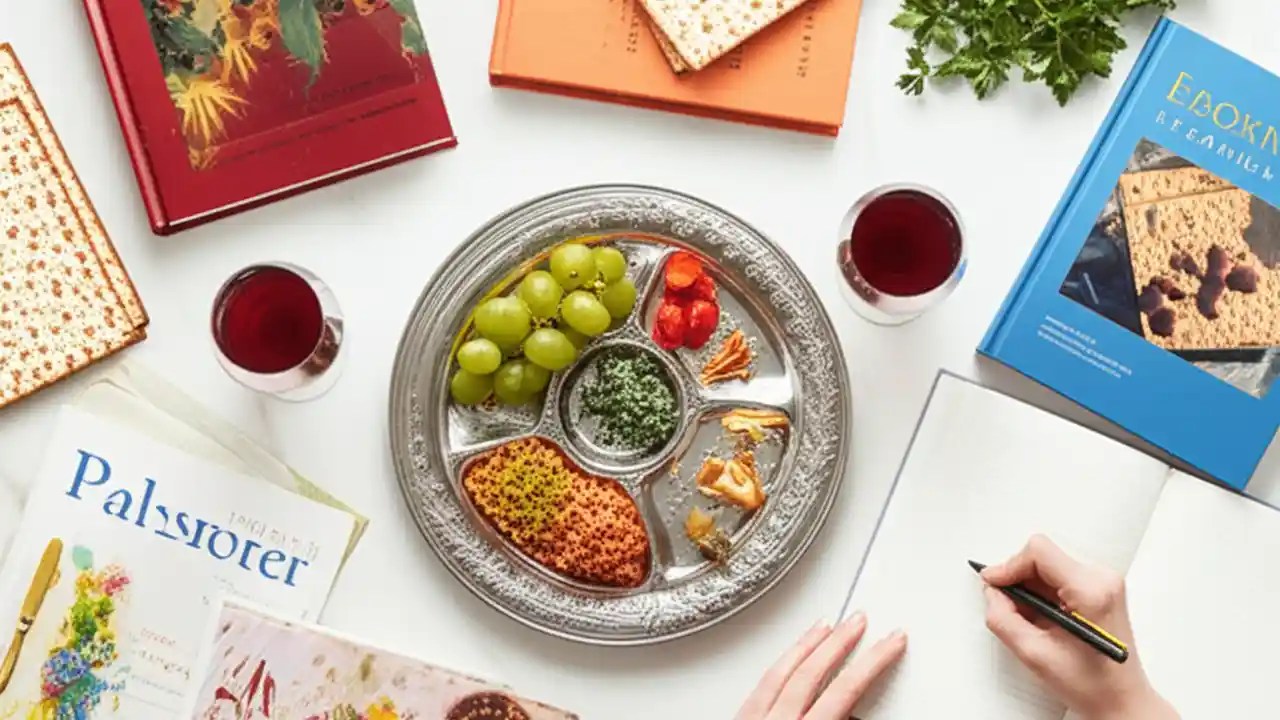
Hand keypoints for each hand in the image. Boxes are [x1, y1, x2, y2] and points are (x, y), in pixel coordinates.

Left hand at [736, 614, 906, 719]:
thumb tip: (859, 712)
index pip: (845, 690)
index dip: (872, 662)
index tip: (892, 641)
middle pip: (812, 672)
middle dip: (840, 642)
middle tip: (861, 618)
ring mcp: (753, 718)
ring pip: (782, 671)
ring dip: (808, 644)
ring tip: (827, 624)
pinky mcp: (738, 718)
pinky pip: (761, 682)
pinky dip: (780, 663)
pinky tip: (789, 656)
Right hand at [980, 535, 1178, 719]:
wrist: (1121, 700)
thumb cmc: (1093, 685)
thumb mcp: (1034, 654)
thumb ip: (1003, 618)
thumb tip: (992, 593)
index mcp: (1091, 592)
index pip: (1039, 552)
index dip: (1009, 566)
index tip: (994, 584)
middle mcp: (1102, 580)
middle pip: (1043, 556)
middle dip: (1018, 579)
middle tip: (1008, 607)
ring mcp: (1104, 583)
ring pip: (1048, 565)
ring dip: (1030, 588)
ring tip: (1030, 619)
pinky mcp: (1101, 588)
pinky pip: (1059, 576)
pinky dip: (1041, 592)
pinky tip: (1043, 618)